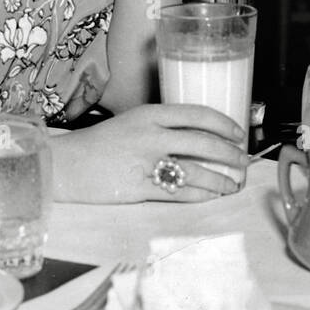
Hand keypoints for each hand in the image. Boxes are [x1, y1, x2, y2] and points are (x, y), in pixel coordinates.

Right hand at [52, 104, 248, 202]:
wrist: (66, 165)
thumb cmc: (101, 144)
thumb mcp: (133, 123)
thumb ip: (163, 127)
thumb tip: (202, 137)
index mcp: (151, 114)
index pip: (198, 114)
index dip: (224, 124)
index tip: (239, 133)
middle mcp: (151, 135)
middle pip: (204, 143)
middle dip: (230, 154)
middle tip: (243, 161)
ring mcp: (146, 162)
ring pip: (196, 171)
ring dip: (220, 180)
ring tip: (233, 185)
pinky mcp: (140, 188)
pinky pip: (180, 192)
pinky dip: (201, 195)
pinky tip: (212, 196)